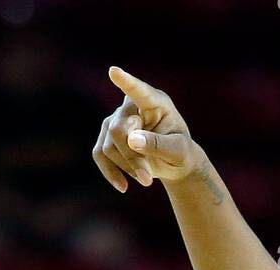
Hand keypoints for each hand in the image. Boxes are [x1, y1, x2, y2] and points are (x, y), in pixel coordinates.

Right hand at [93, 66, 198, 191]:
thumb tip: (132, 140)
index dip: (126, 82)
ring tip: (147, 179)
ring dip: (127, 167)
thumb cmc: (180, 152)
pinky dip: (110, 172)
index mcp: (155, 102)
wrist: (174, 164)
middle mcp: (131, 107)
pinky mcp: (107, 137)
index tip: (114, 72)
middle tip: (148, 180)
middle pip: (118, 130)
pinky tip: (123, 187)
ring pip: (109, 146)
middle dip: (131, 158)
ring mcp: (116, 120)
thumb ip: (158, 144)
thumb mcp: (178, 151)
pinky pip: (99, 155)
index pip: (139, 91)